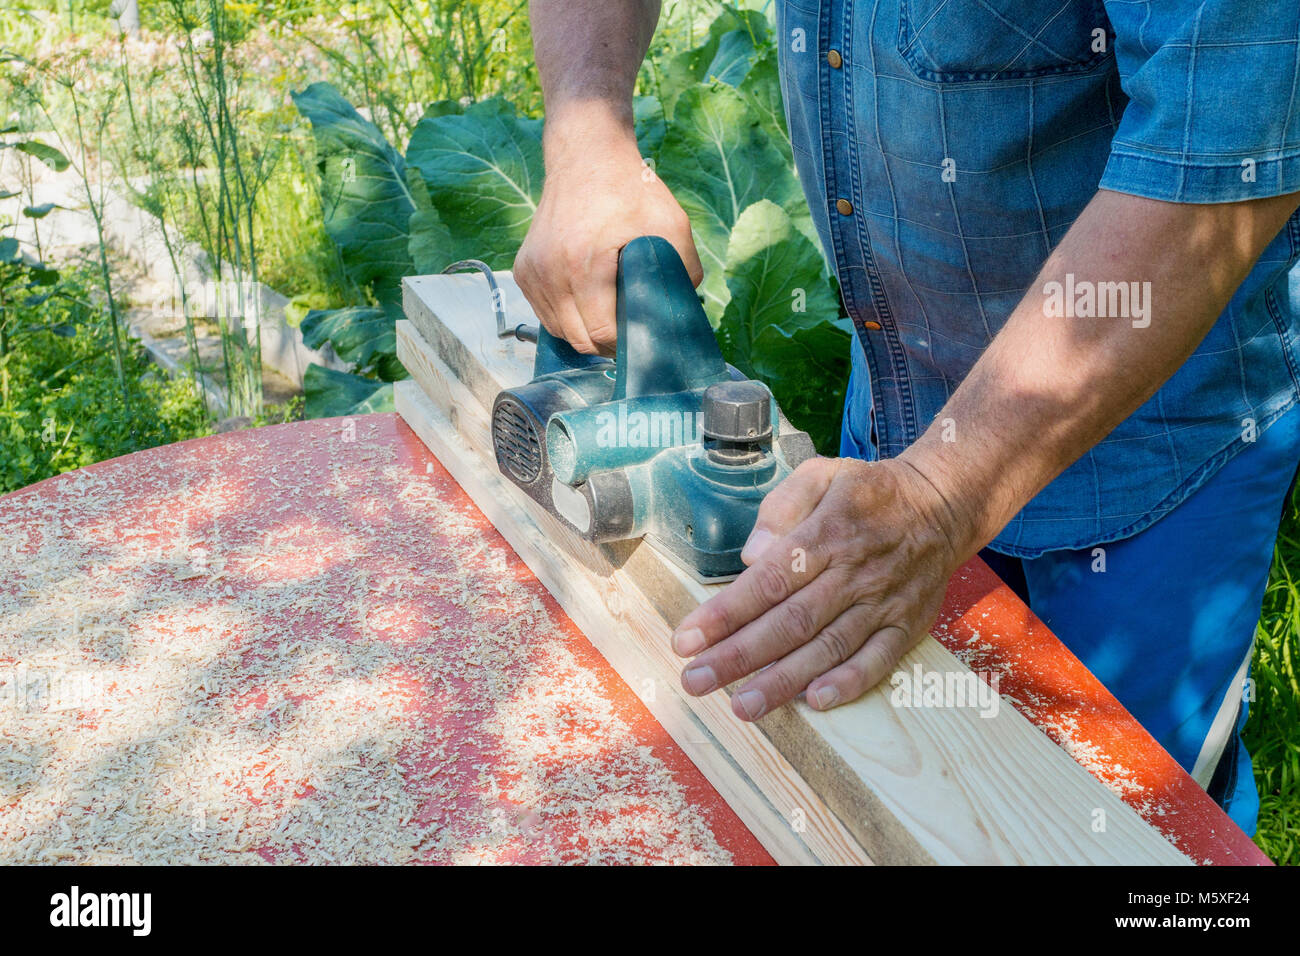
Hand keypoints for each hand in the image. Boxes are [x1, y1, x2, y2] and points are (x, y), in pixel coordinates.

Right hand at [514, 122, 701, 354]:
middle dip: (606, 345)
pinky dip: (567, 316)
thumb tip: (681, 312)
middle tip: (630, 332)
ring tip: (610, 316)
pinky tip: (588, 301)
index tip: (643, 336)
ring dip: (584, 331)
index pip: (600, 334)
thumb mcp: (671, 225)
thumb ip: (683, 271)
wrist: (586, 157)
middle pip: (577, 340)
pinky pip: (545, 313)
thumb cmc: (630, 190)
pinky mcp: (522, 270)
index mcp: (583, 264)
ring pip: (558, 330)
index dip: (625, 344)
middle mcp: (549, 271)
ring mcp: (532, 271)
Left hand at [670, 456, 967, 720]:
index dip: (726, 613)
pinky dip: (849, 683)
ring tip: (742, 706)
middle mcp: (853, 572)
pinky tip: (814, 702)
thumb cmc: (868, 493)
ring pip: (828, 646)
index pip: (769, 580)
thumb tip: (752, 555)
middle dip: (739, 656)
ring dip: (784, 680)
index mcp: (826, 533)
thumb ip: (781, 508)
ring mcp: (882, 603)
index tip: (687, 640)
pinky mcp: (906, 625)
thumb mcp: (822, 475)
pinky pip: (878, 660)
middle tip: (696, 681)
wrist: (942, 504)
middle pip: (790, 621)